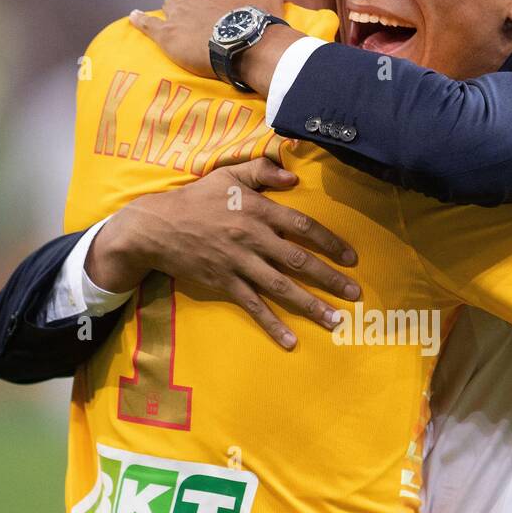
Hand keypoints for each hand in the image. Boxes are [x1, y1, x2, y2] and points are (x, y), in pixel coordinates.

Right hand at [85, 157, 360, 349]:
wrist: (156, 227)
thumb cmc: (196, 199)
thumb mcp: (228, 175)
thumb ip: (262, 170)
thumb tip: (294, 175)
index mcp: (257, 210)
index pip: (302, 226)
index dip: (329, 242)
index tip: (351, 258)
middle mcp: (252, 237)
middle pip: (298, 260)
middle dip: (330, 278)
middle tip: (355, 293)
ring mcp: (238, 263)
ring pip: (281, 287)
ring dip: (310, 305)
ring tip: (335, 320)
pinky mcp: (225, 283)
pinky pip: (253, 306)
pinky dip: (272, 324)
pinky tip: (291, 341)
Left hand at [130, 0, 287, 76]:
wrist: (250, 45)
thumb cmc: (262, 20)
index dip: (220, 3)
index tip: (227, 16)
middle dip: (199, 9)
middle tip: (211, 29)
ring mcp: (181, 13)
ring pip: (172, 6)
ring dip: (175, 13)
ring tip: (181, 26)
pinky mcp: (169, 34)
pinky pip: (148, 24)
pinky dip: (140, 20)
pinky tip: (134, 17)